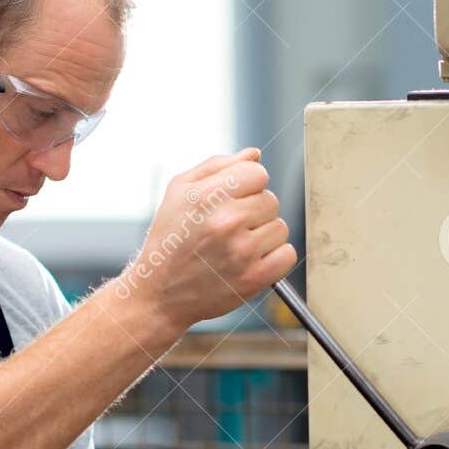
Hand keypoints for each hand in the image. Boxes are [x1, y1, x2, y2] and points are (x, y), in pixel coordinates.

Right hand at [120, 147, 294, 331]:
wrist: (160, 293)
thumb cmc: (169, 239)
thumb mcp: (179, 192)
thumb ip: (217, 166)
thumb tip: (254, 154)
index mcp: (207, 196)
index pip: (258, 173)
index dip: (248, 185)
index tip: (233, 200)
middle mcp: (226, 222)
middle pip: (271, 200)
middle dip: (255, 211)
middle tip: (230, 227)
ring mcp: (242, 251)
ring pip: (280, 227)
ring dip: (264, 235)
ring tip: (236, 246)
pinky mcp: (254, 278)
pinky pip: (288, 254)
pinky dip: (275, 258)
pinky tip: (251, 260)